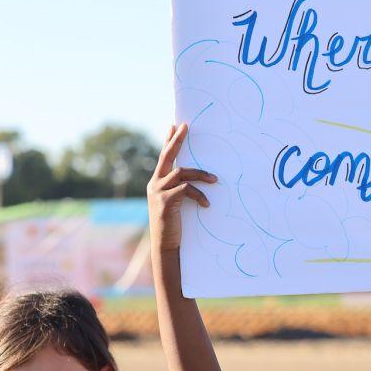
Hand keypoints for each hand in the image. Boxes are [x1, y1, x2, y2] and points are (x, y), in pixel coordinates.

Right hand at [147, 123, 216, 255]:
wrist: (165, 244)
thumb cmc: (173, 224)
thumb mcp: (175, 203)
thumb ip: (179, 189)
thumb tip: (194, 178)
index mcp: (157, 182)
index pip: (163, 157)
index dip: (169, 141)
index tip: (174, 126)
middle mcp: (154, 184)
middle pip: (167, 156)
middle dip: (177, 140)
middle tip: (185, 127)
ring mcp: (158, 192)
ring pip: (181, 172)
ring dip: (201, 174)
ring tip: (215, 180)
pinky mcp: (166, 201)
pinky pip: (186, 189)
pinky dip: (199, 194)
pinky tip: (206, 204)